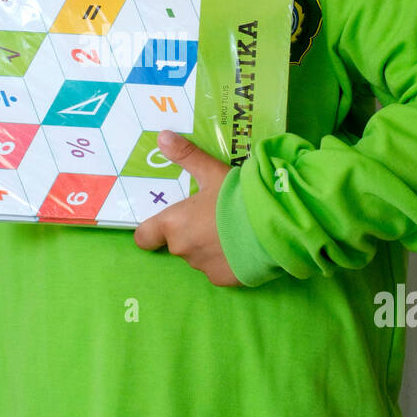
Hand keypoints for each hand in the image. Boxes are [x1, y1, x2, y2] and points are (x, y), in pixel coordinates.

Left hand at [133, 130, 242, 286]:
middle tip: (214, 216)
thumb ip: (186, 155)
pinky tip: (243, 246)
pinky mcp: (223, 280)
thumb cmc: (236, 196)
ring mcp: (202, 267)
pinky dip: (227, 260)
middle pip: (178, 243)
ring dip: (209, 245)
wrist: (272, 224)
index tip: (164, 224)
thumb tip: (162, 136)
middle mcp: (182, 249)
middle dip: (191, 232)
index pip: (144, 237)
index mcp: (173, 224)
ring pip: (199, 255)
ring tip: (233, 229)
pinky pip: (219, 269)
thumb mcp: (212, 171)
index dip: (151, 232)